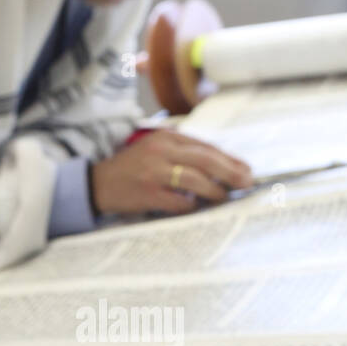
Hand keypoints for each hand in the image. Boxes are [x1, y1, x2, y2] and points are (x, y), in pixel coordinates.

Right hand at [91, 129, 252, 216]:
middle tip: (247, 183)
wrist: (99, 183)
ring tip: (224, 197)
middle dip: (230, 173)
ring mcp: (154, 172)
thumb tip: (223, 169)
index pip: (206, 147)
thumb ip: (185, 154)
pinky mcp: (148, 193)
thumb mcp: (158, 150)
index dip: (229, 159)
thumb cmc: (134, 168)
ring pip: (195, 180)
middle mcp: (161, 151)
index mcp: (167, 137)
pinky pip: (179, 201)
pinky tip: (198, 208)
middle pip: (205, 160)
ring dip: (214, 191)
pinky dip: (192, 206)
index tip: (247, 170)